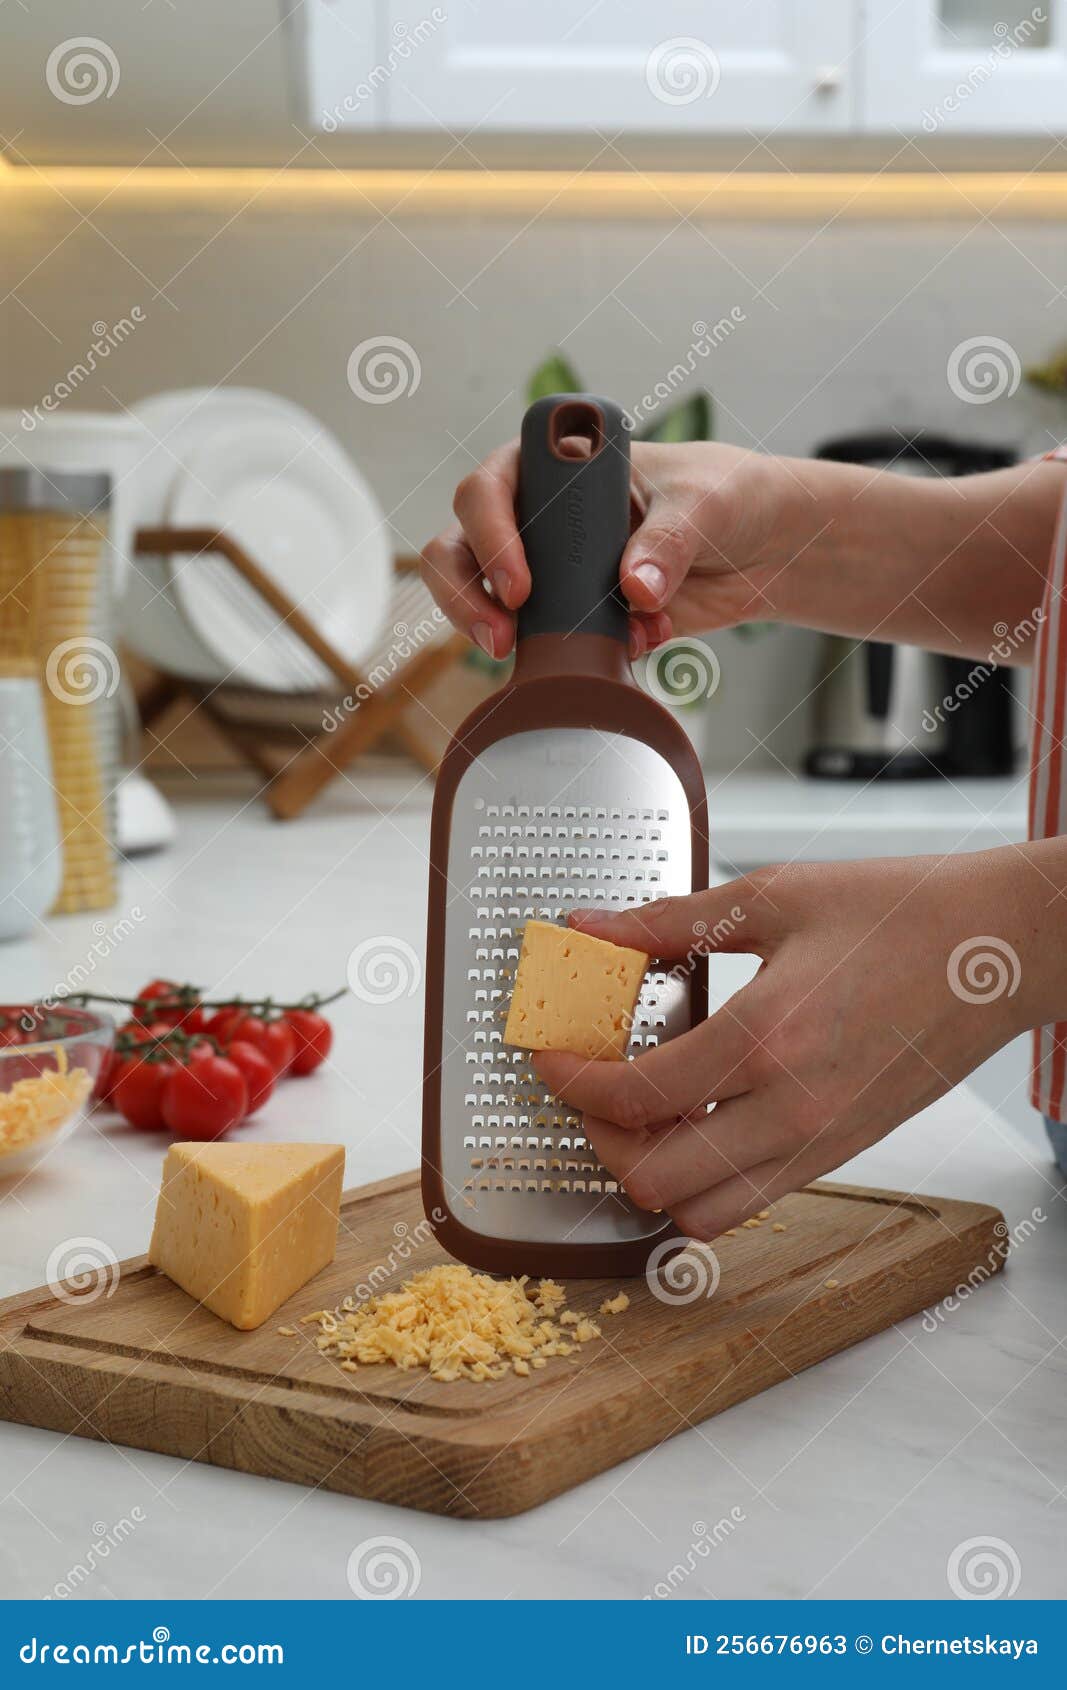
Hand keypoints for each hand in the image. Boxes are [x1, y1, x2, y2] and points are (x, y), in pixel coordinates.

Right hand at [420, 439, 789, 660]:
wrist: (767, 550)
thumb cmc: (730, 496)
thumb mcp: (704, 504)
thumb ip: (668, 540)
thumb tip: (634, 588)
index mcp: (558, 465)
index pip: (489, 487)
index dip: (489, 533)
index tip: (521, 582)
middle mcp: (540, 514)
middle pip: (459, 546)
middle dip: (465, 592)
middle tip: (501, 633)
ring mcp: (550, 568)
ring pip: (480, 597)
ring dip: (486, 628)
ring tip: (514, 653)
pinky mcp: (574, 615)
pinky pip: (540, 640)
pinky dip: (562, 654)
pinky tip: (620, 647)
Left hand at [535, 851, 1039, 1239]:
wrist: (995, 950)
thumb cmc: (901, 914)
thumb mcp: (775, 898)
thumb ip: (669, 921)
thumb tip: (590, 927)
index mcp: (767, 1036)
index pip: (636, 1095)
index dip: (572, 1082)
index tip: (549, 1056)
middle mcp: (792, 1109)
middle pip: (654, 1179)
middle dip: (598, 1139)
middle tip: (586, 1090)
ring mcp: (820, 1143)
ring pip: (701, 1213)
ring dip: (650, 1175)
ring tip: (639, 1116)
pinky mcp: (840, 1154)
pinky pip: (750, 1203)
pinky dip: (703, 1183)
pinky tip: (696, 1125)